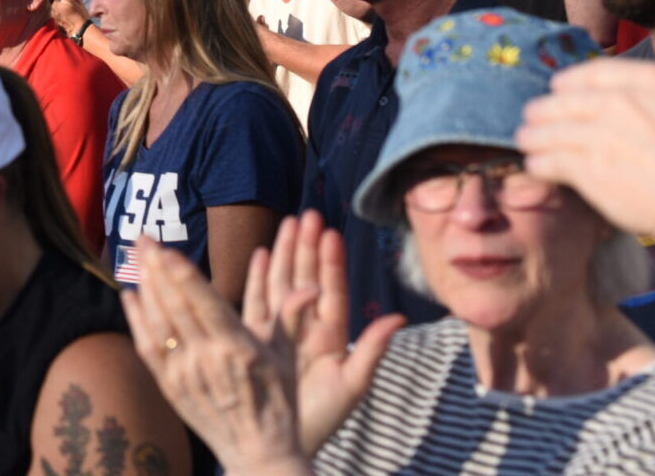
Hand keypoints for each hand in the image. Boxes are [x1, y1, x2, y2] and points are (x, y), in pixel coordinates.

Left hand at [49, 0, 89, 41]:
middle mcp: (56, 6)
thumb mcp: (81, 4)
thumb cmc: (82, 16)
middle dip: (59, 4)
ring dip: (57, 11)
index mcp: (63, 0)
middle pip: (54, 2)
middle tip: (67, 10)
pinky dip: (57, 17)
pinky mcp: (53, 21)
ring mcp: (53, 14)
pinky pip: (53, 16)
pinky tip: (63, 20)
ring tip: (66, 16)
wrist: (80, 30)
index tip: (68, 3)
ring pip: (53, 9)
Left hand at [123, 241, 306, 473]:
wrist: (259, 454)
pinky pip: (148, 348)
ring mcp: (185, 374)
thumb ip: (290, 318)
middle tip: (142, 237)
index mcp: (239, 349)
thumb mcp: (287, 360)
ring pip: (158, 323)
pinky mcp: (170, 387)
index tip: (166, 251)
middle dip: (156, 269)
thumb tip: (311, 287)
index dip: (184, 276)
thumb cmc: (278, 403)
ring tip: (136, 257)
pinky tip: (131, 295)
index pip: (206, 305)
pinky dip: (137, 320)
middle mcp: (208, 361)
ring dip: (145, 287)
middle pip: (176, 306)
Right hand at [244, 212, 402, 452]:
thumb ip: (372, 349)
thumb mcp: (353, 384)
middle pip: (306, 278)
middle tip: (308, 214)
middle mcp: (304, 328)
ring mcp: (279, 331)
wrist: (283, 442)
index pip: (332, 290)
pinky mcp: (256, 339)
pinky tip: (260, 255)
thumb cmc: (323, 418)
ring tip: (288, 223)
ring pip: (281, 283)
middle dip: (307, 247)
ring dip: (285, 253)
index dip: (331, 262)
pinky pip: (256, 301)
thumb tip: (398, 318)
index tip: (331, 232)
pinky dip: (257, 278)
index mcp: (330, 336)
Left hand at [518, 24, 654, 243]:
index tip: (560, 87)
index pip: (591, 73)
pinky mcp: (586, 169)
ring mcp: (598, 135)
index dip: (571, 82)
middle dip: (545, 109)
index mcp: (648, 80)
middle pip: (563, 101)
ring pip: (548, 129)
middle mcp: (618, 102)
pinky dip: (539, 163)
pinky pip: (548, 161)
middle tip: (533, 116)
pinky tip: (537, 165)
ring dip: (534, 135)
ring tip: (526, 140)